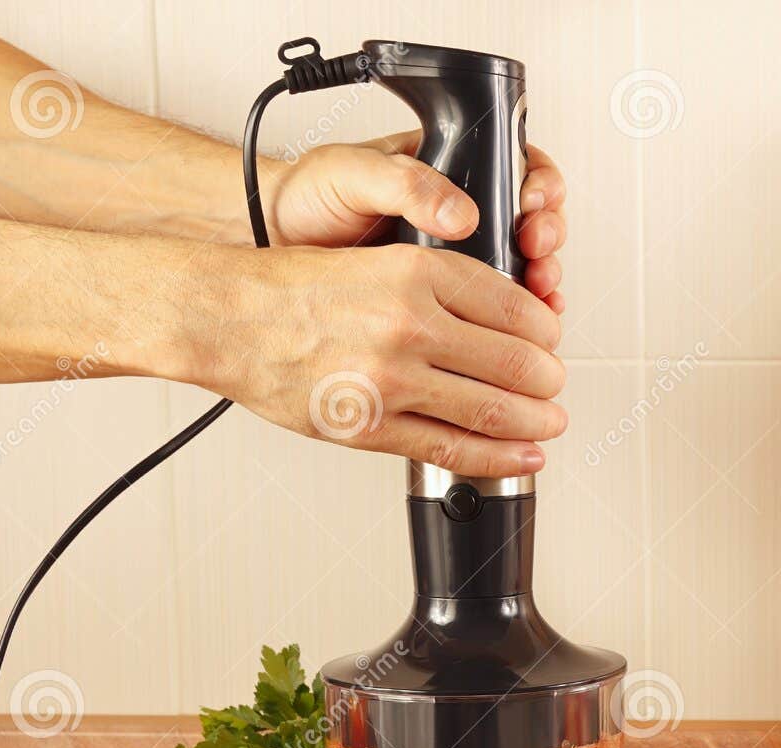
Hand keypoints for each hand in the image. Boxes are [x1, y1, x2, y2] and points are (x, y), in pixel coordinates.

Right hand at [193, 241, 565, 476]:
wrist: (227, 317)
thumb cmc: (296, 289)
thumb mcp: (381, 257)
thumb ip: (443, 284)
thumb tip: (508, 316)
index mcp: (418, 271)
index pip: (515, 306)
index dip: (546, 330)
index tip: (550, 340)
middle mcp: (410, 323)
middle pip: (516, 361)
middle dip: (548, 379)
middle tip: (553, 383)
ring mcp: (392, 378)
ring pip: (494, 408)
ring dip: (536, 421)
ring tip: (549, 421)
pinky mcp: (373, 425)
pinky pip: (454, 447)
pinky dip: (500, 457)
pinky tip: (524, 457)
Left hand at [264, 132, 568, 311]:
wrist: (277, 247)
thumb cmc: (310, 200)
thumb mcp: (351, 174)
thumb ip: (405, 183)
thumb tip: (462, 213)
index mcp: (450, 172)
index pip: (518, 168)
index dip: (539, 186)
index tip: (533, 204)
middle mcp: (465, 216)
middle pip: (535, 225)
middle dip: (548, 239)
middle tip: (537, 251)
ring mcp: (462, 262)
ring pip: (526, 270)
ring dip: (543, 282)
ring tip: (539, 290)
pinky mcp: (450, 304)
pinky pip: (499, 314)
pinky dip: (519, 322)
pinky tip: (523, 326)